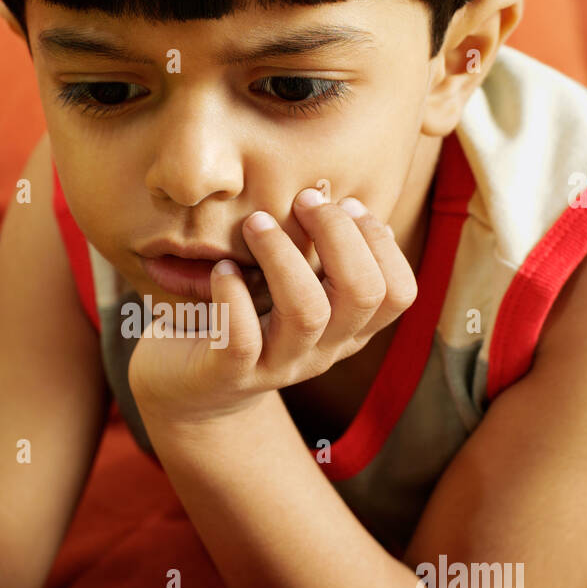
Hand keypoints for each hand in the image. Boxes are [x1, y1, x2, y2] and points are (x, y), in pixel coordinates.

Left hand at [128, 187, 417, 422]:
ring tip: (256, 224)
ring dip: (283, 255)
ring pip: (307, 312)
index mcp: (347, 329)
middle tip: (302, 201)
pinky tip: (222, 270)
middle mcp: (324, 350)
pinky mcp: (231, 374)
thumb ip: (318, 258)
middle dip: (338, 234)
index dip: (380, 243)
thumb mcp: (289, 288)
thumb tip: (344, 203)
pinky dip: (233, 294)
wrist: (188, 386)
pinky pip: (243, 339)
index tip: (345, 204)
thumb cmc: (244, 318)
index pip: (399, 293)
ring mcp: (280, 366)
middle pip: (363, 294)